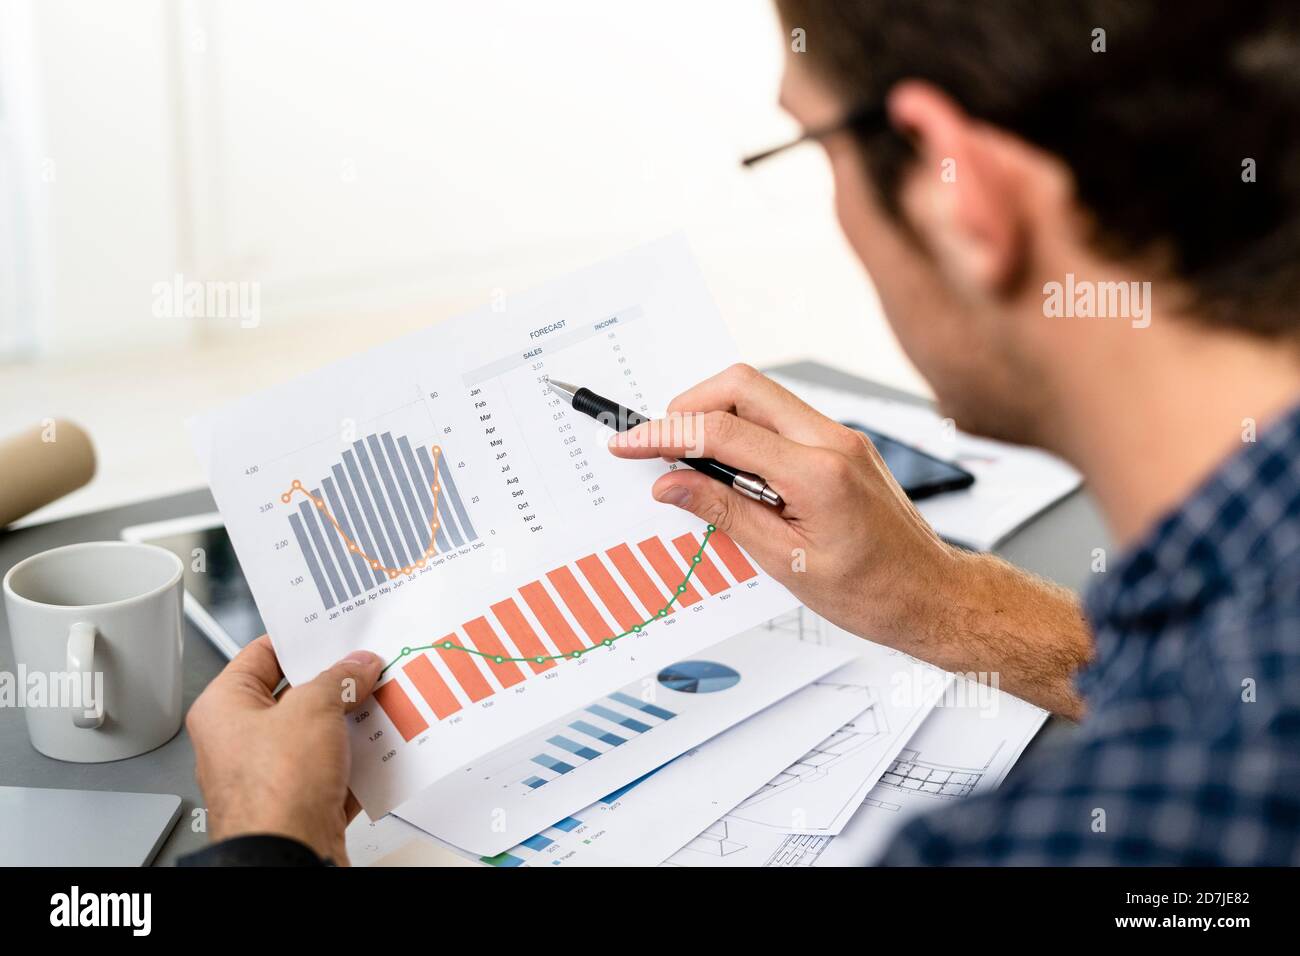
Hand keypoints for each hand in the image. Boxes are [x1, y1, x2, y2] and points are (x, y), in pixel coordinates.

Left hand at [186, 635, 382, 864]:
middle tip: (366, 666)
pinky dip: (358, 758)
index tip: (333, 631)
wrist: (288, 855)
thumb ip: (340, 679)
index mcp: (223, 709)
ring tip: (382, 700)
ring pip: (318, 734)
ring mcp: (270, 773)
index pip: (262, 656)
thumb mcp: (314, 710)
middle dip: (335, 684)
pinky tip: (383, 746)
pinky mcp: (298, 801)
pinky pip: (333, 768)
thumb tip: (357, 666)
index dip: (300, 641)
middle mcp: (239, 740)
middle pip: (295, 696)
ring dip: (351, 721)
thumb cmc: (274, 792)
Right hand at [607, 363, 956, 650]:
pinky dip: (745, 432)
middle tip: (657, 443)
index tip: (630, 444)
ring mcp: (841, 438)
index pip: (723, 432)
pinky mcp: (842, 446)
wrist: (931, 595)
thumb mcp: (785, 562)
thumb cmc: (872, 592)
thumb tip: (672, 485)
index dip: (666, 434)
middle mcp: (833, 440)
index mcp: (818, 472)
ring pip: (763, 397)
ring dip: (718, 416)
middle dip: (690, 405)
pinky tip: (728, 471)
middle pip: (744, 386)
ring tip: (688, 461)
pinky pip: (782, 420)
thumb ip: (724, 513)